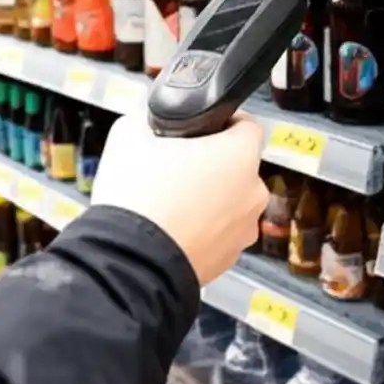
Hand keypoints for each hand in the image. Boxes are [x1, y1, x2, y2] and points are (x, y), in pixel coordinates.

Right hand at [90, 113, 267, 284]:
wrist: (130, 262)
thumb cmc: (138, 200)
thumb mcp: (130, 134)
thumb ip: (150, 120)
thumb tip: (150, 123)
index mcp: (240, 155)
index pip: (247, 125)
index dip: (222, 123)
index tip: (202, 128)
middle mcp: (252, 193)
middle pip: (239, 167)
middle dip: (212, 165)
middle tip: (175, 167)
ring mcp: (243, 230)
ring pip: (230, 203)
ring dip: (208, 199)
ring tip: (168, 202)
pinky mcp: (228, 259)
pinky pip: (219, 233)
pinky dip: (202, 229)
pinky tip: (171, 227)